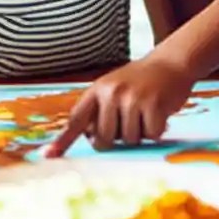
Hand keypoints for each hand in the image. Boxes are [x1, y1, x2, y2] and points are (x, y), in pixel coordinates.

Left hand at [45, 54, 195, 156]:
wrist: (170, 62)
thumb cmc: (140, 82)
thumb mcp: (113, 88)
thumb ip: (100, 111)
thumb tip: (92, 140)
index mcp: (96, 90)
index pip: (76, 120)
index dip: (63, 140)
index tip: (48, 156)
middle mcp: (110, 93)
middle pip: (104, 139)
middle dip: (117, 139)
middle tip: (129, 122)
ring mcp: (131, 98)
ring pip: (129, 140)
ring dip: (140, 133)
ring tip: (145, 113)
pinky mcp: (152, 104)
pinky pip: (151, 135)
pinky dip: (157, 130)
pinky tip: (159, 113)